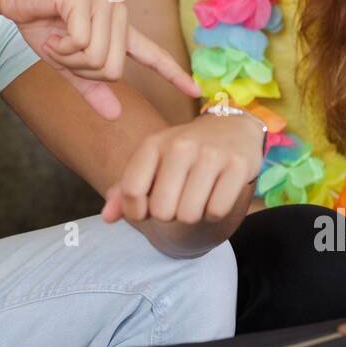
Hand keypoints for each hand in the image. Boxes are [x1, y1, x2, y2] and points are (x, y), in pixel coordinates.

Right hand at [0, 0, 200, 119]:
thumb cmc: (43, 23)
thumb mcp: (67, 64)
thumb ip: (92, 87)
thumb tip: (115, 114)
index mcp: (118, 32)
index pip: (153, 56)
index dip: (174, 75)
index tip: (196, 91)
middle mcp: (118, 15)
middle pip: (113, 70)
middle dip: (80, 70)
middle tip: (62, 52)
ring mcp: (106, 5)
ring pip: (98, 58)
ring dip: (68, 58)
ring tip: (56, 39)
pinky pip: (81, 44)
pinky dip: (60, 46)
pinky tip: (52, 30)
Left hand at [101, 112, 263, 224]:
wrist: (233, 128)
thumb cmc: (184, 153)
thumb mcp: (152, 163)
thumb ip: (126, 190)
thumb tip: (107, 218)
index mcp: (154, 144)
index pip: (131, 191)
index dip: (135, 211)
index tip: (146, 210)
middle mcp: (181, 145)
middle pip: (161, 210)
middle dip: (169, 216)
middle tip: (178, 200)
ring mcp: (211, 154)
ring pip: (190, 215)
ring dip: (193, 216)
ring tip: (197, 197)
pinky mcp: (238, 165)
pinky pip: (217, 211)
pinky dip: (215, 213)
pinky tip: (216, 195)